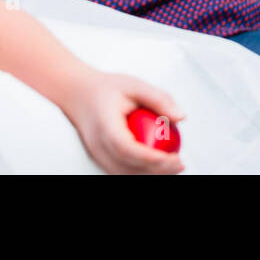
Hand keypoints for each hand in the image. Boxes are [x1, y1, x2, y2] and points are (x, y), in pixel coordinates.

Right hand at [62, 68, 185, 174]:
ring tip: (174, 165)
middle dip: (156, 171)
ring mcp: (97, 155)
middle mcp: (98, 145)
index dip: (151, 158)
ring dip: (150, 174)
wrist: (78, 94)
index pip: (127, 148)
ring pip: (124, 174)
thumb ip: (159, 99)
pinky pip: (121, 171)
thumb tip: (181, 117)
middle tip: (180, 163)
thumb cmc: (107, 89)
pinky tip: (159, 165)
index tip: (174, 157)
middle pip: (127, 167)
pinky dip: (140, 171)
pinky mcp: (100, 159)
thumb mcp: (135, 85)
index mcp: (105, 125)